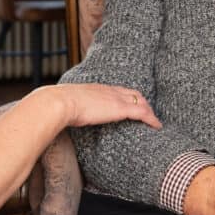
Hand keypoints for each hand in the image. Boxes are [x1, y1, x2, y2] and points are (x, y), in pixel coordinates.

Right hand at [39, 83, 161, 130]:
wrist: (60, 102)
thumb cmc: (58, 105)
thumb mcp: (67, 104)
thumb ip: (70, 107)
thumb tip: (61, 114)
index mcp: (97, 88)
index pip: (119, 90)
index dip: (128, 97)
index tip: (132, 104)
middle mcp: (109, 90)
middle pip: (133, 93)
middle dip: (143, 103)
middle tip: (149, 114)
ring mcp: (116, 99)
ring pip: (141, 102)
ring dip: (149, 111)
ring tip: (154, 122)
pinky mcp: (120, 109)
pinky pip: (142, 113)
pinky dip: (151, 119)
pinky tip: (156, 126)